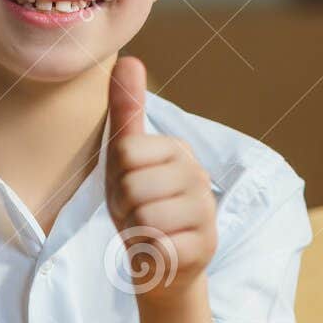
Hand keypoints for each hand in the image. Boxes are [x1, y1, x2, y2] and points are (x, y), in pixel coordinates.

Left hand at [105, 57, 216, 298]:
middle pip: (133, 186)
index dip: (116, 178)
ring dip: (137, 232)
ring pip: (146, 217)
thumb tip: (129, 58)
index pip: (125, 153)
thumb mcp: (124, 160)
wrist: (160, 264)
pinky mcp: (204, 246)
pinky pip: (159, 246)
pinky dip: (150, 254)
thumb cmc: (139, 206)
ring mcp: (205, 212)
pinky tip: (161, 252)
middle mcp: (198, 175)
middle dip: (125, 208)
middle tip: (137, 215)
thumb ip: (126, 110)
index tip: (128, 189)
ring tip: (149, 232)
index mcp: (177, 150)